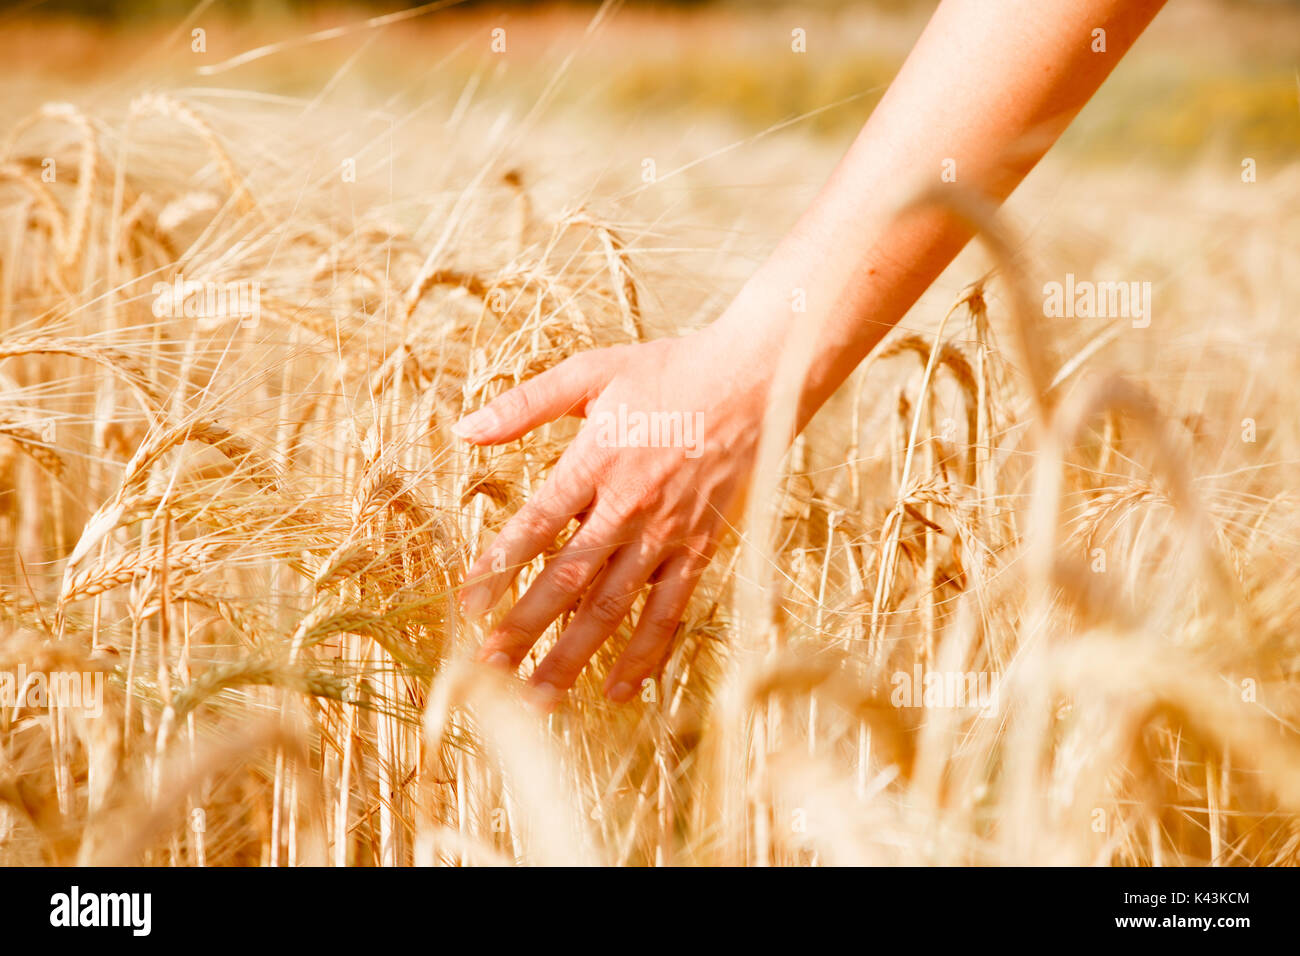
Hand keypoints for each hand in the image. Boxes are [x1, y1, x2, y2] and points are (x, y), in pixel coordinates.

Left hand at [454, 324, 769, 706]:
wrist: (756, 382)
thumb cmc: (669, 371)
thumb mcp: (593, 372)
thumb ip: (527, 403)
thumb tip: (464, 429)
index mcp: (597, 460)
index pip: (536, 525)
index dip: (498, 567)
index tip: (466, 605)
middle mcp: (630, 505)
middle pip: (569, 578)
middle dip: (525, 627)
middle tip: (488, 670)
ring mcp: (668, 533)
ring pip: (614, 606)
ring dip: (574, 654)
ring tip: (539, 696)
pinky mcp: (700, 549)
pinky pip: (670, 611)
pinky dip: (645, 653)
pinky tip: (619, 689)